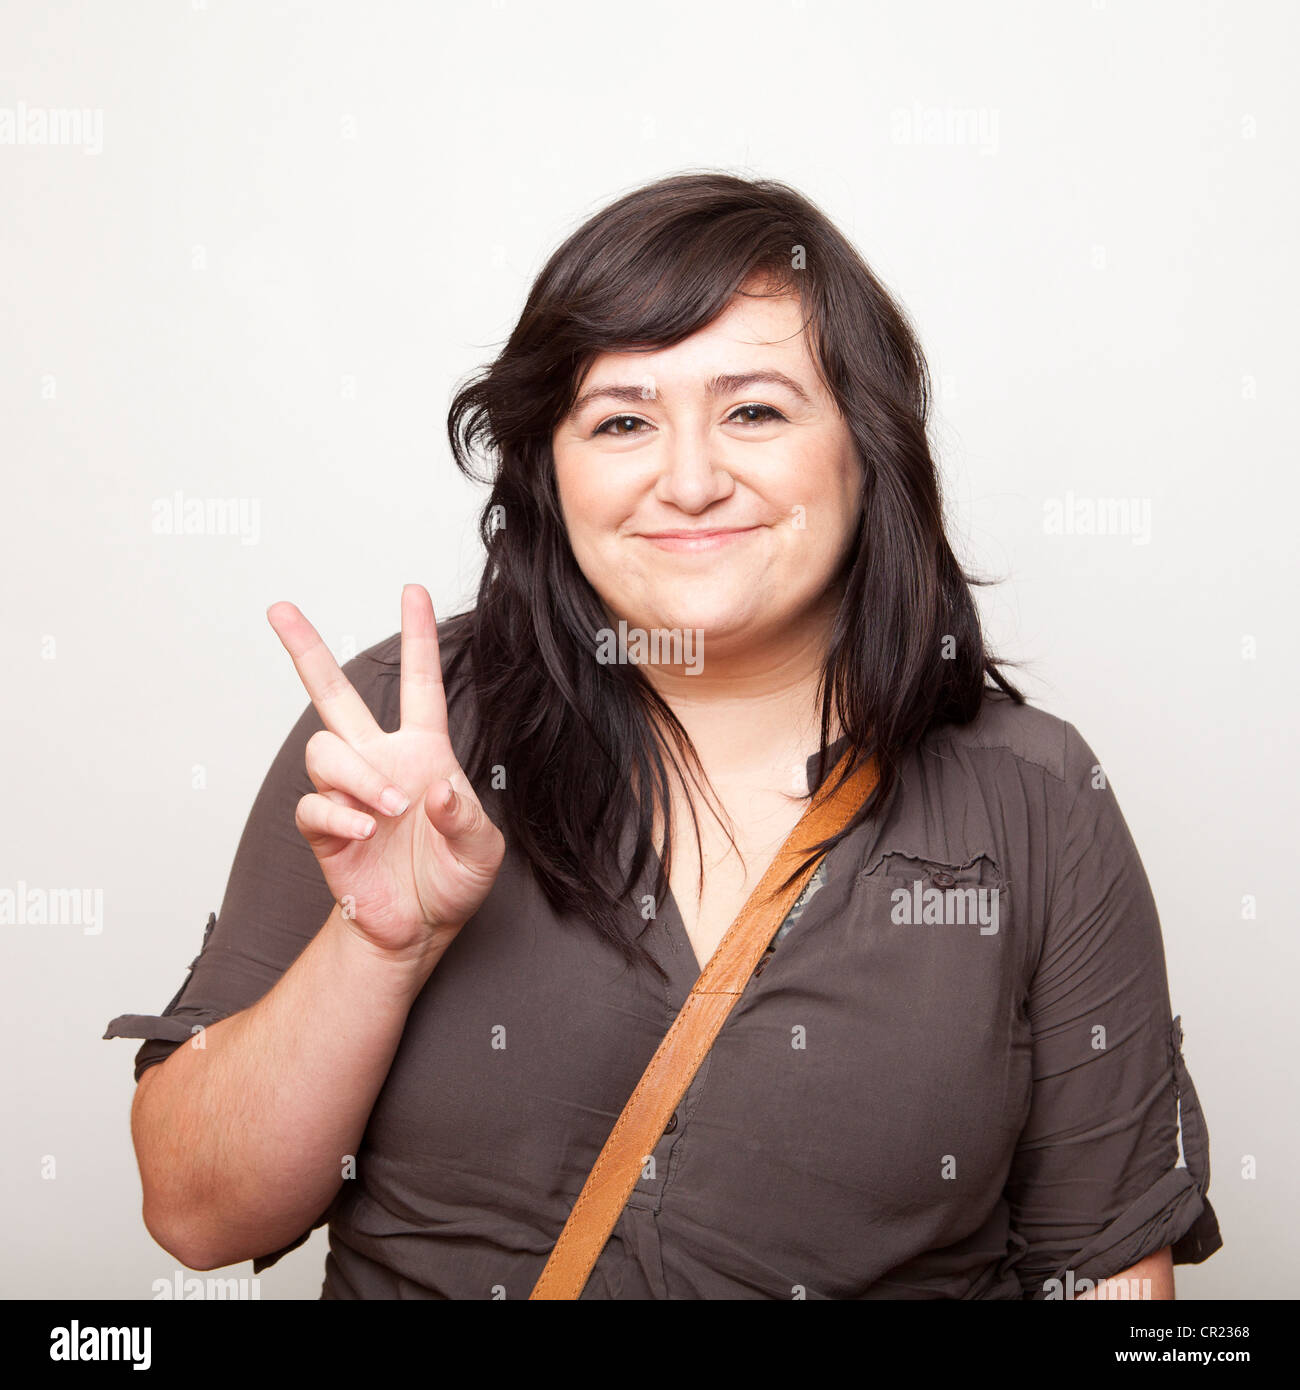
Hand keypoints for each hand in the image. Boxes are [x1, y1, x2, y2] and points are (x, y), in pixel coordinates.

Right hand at [266, 585, 504, 958]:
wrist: (417, 930)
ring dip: (356, 776)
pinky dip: (338, 813)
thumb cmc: (452, 880)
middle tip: (281, 610)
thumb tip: (435, 789)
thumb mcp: (483, 849)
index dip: (419, 638)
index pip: (421, 684)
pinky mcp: (325, 831)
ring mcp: (348, 793)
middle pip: (333, 694)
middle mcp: (379, 762)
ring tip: (388, 810)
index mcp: (423, 753)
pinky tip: (365, 830)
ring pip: (322, 749)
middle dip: (306, 650)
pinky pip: (312, 804)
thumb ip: (466, 817)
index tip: (413, 590)